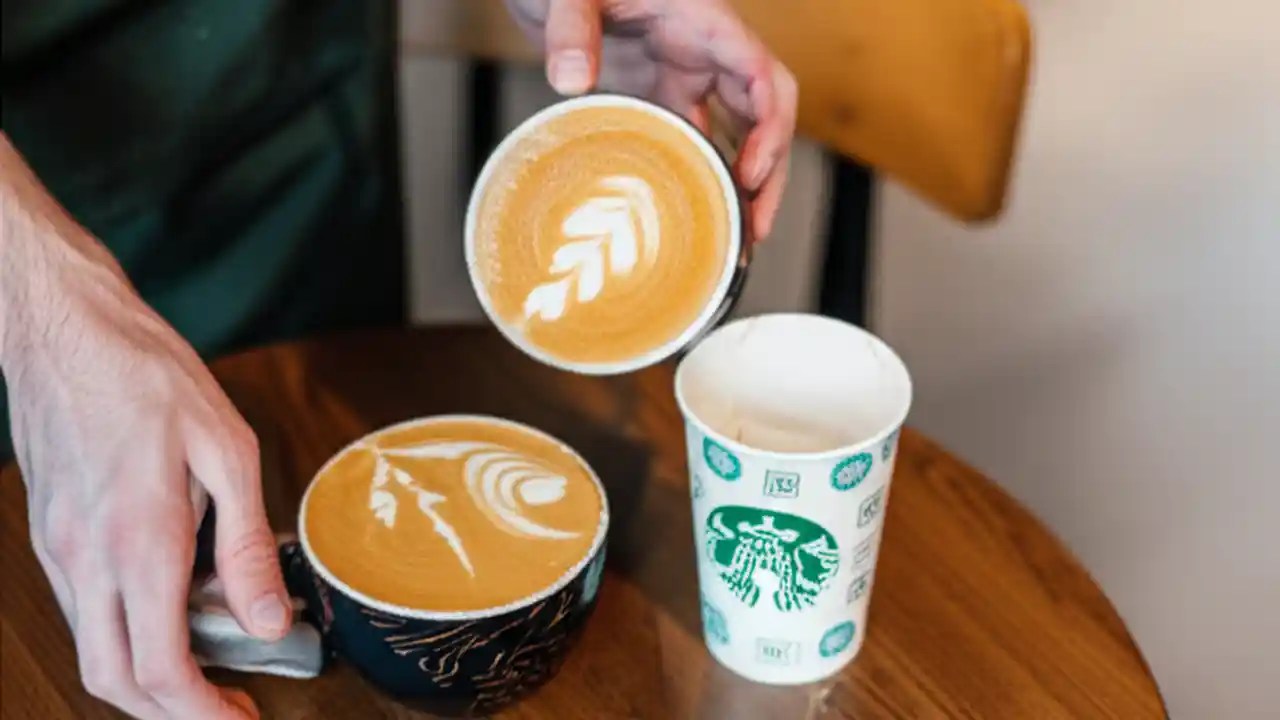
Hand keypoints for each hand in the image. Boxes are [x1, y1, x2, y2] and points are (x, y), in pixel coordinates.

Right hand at [3, 221, 287, 717]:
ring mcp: (58, 551)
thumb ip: (247, 544)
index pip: (159, 668)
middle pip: (115, 681)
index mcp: (138, 541)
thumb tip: (269, 619)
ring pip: (93, 651)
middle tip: (227, 709)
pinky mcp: (48, 537)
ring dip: (146, 678)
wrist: (67, 331)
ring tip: (208, 668)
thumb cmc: (148, 376)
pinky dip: (125, 634)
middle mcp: (87, 559)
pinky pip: (84, 611)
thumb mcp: (226, 450)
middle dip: (170, 713)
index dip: (201, 713)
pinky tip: (170, 611)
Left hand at [507, 0, 797, 240]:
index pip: (762, 77)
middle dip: (768, 172)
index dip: (770, 129)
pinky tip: (691, 214)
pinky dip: (698, 173)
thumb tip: (571, 80)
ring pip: (733, 130)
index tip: (749, 174)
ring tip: (735, 237)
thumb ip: (571, 30)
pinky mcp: (654, 89)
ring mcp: (680, 71)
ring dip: (739, 181)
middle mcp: (702, 49)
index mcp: (702, 21)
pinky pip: (689, 135)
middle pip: (762, 115)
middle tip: (754, 228)